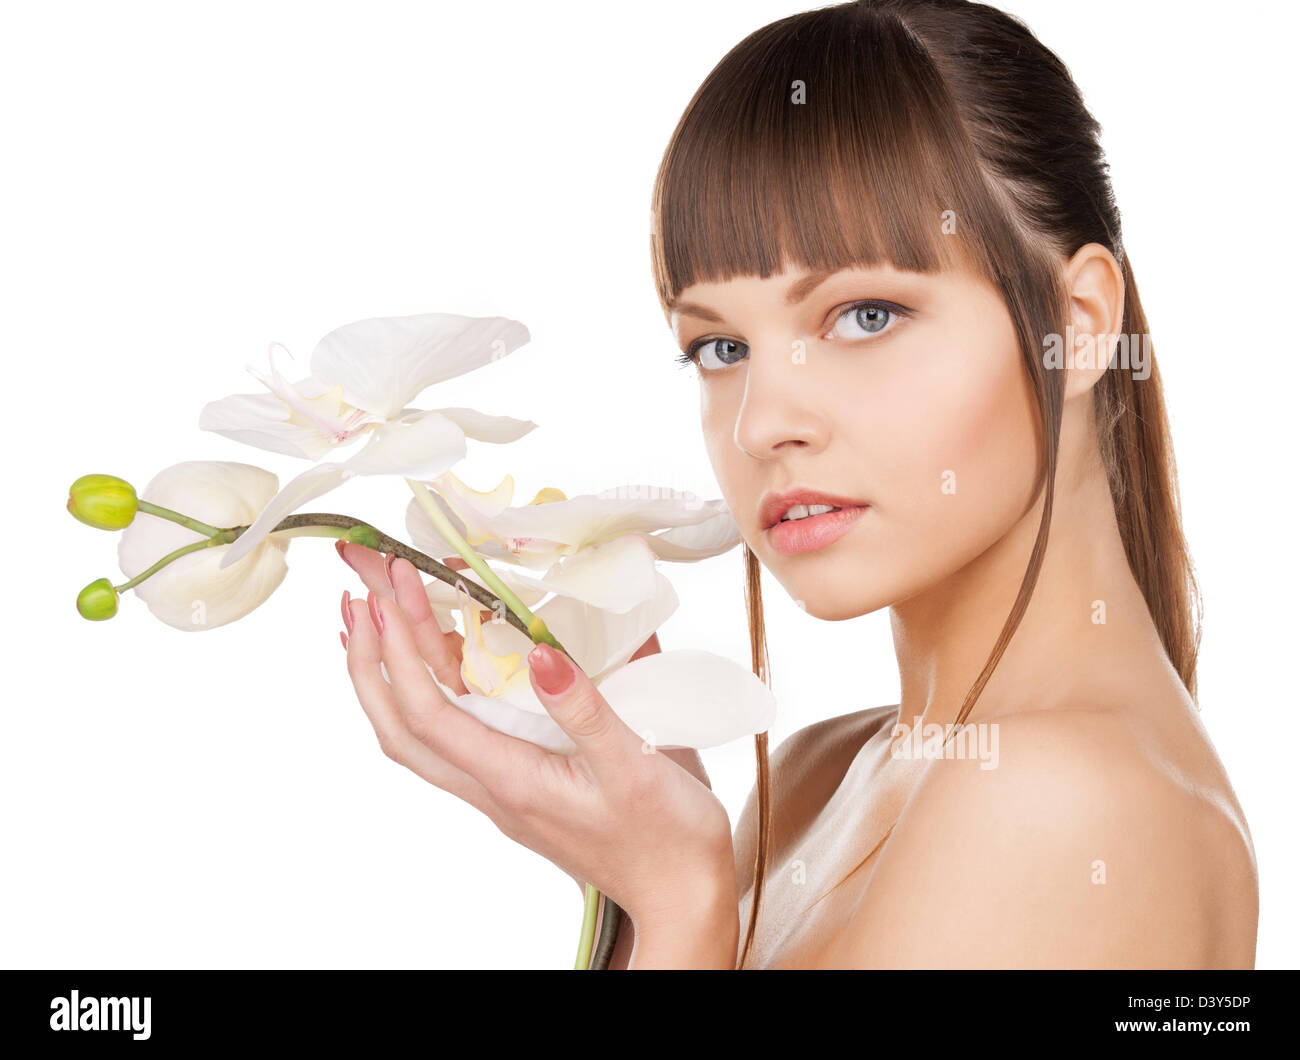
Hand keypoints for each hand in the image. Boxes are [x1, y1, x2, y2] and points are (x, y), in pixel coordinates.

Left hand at [336, 543, 735, 935]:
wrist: (680, 895)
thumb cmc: (666, 839)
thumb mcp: (635, 767)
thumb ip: (585, 710)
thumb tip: (540, 653)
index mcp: (512, 781)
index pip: (428, 713)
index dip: (400, 649)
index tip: (389, 590)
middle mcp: (493, 786)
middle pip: (401, 726)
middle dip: (370, 659)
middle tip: (359, 592)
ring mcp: (501, 787)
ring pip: (420, 732)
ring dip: (391, 673)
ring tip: (377, 613)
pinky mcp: (518, 783)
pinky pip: (454, 734)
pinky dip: (431, 690)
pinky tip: (443, 657)